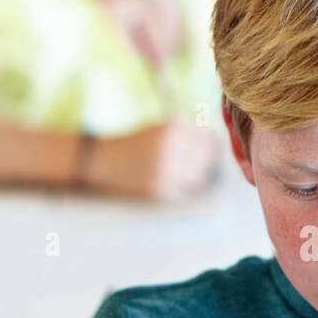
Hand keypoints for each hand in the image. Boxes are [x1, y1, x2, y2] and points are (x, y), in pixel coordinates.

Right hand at [88, 119, 220, 199]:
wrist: (99, 159)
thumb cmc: (133, 145)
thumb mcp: (160, 130)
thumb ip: (188, 136)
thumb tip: (218, 151)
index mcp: (174, 125)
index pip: (210, 139)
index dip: (210, 150)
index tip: (206, 155)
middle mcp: (173, 144)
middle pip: (207, 159)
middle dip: (204, 165)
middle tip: (192, 169)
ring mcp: (167, 167)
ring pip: (199, 177)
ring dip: (193, 179)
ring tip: (177, 176)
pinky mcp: (160, 189)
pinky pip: (184, 192)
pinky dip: (180, 190)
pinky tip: (168, 185)